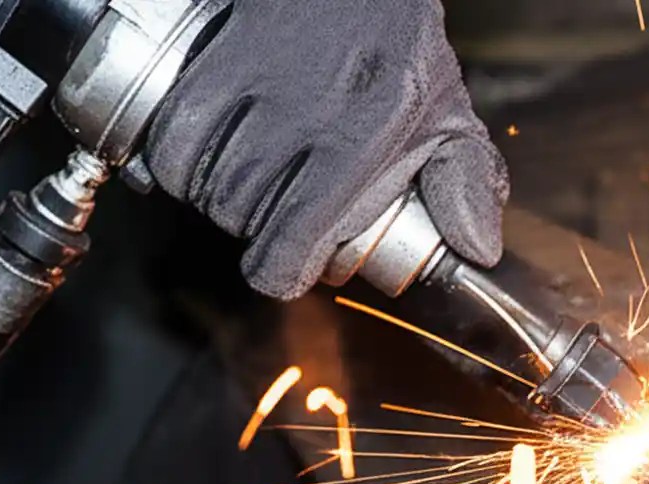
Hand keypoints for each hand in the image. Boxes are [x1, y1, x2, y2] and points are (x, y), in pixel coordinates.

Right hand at [146, 0, 508, 299]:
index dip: (282, 270)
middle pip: (245, 215)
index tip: (286, 270)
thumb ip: (468, 182)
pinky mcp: (215, 58)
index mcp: (374, 130)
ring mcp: (258, 79)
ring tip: (245, 188)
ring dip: (216, 200)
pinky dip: (176, 163)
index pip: (300, 235)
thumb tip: (478, 249)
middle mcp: (312, 106)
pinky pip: (171, 139)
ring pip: (205, 182)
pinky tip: (202, 161)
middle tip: (276, 218)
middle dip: (255, 232)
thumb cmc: (401, 49)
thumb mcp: (449, 112)